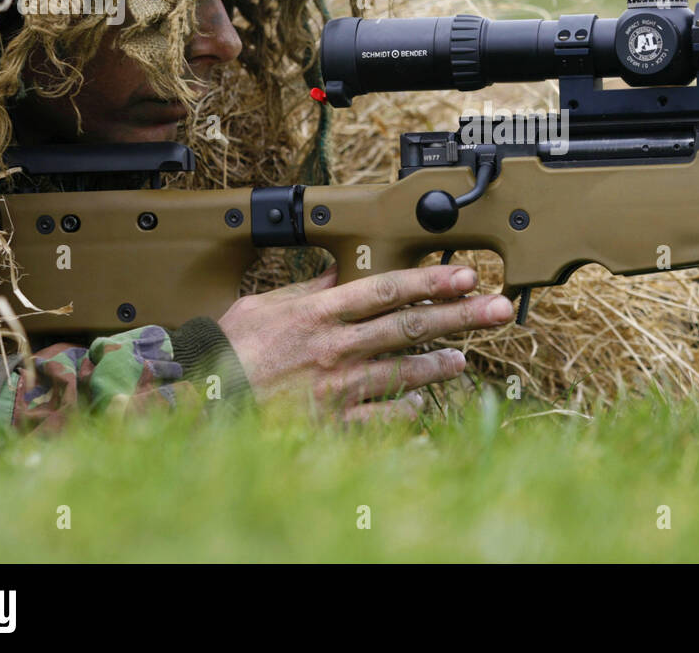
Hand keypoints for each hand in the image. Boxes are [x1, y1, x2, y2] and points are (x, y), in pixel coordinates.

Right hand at [216, 263, 512, 420]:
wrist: (198, 404)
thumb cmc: (228, 354)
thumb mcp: (264, 306)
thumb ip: (309, 290)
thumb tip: (341, 275)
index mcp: (320, 312)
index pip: (388, 288)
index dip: (432, 280)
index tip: (467, 274)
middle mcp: (335, 347)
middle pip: (410, 326)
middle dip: (461, 315)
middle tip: (500, 309)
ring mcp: (337, 388)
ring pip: (405, 371)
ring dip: (440, 364)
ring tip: (462, 359)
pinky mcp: (334, 424)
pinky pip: (385, 421)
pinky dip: (410, 415)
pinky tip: (424, 409)